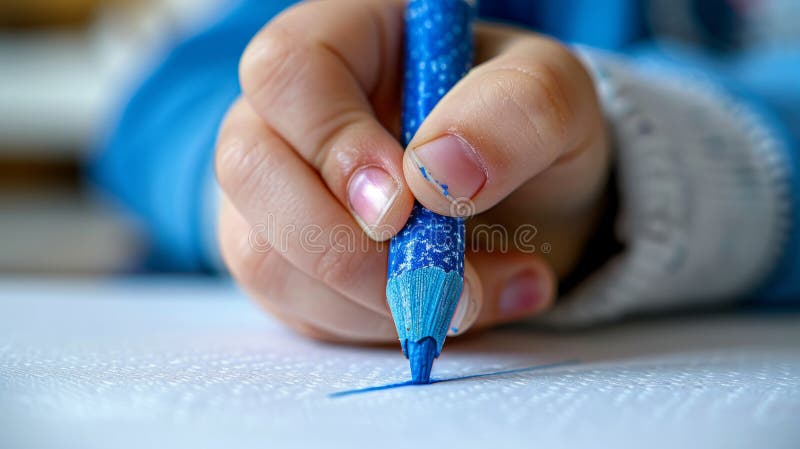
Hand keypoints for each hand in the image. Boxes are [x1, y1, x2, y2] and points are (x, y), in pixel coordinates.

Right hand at [216, 0, 608, 342]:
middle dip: (340, 245)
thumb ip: (518, 110)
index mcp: (350, 41)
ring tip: (469, 297)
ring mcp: (281, 189)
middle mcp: (295, 114)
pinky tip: (442, 308)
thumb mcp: (558, 102)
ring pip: (262, 253)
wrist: (530, 211)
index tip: (404, 208)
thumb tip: (434, 172)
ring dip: (368, 299)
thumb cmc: (529, 140)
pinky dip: (372, 325)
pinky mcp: (290, 257)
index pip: (290, 72)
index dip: (335, 145)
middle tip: (437, 281)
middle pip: (248, 167)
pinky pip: (294, 306)